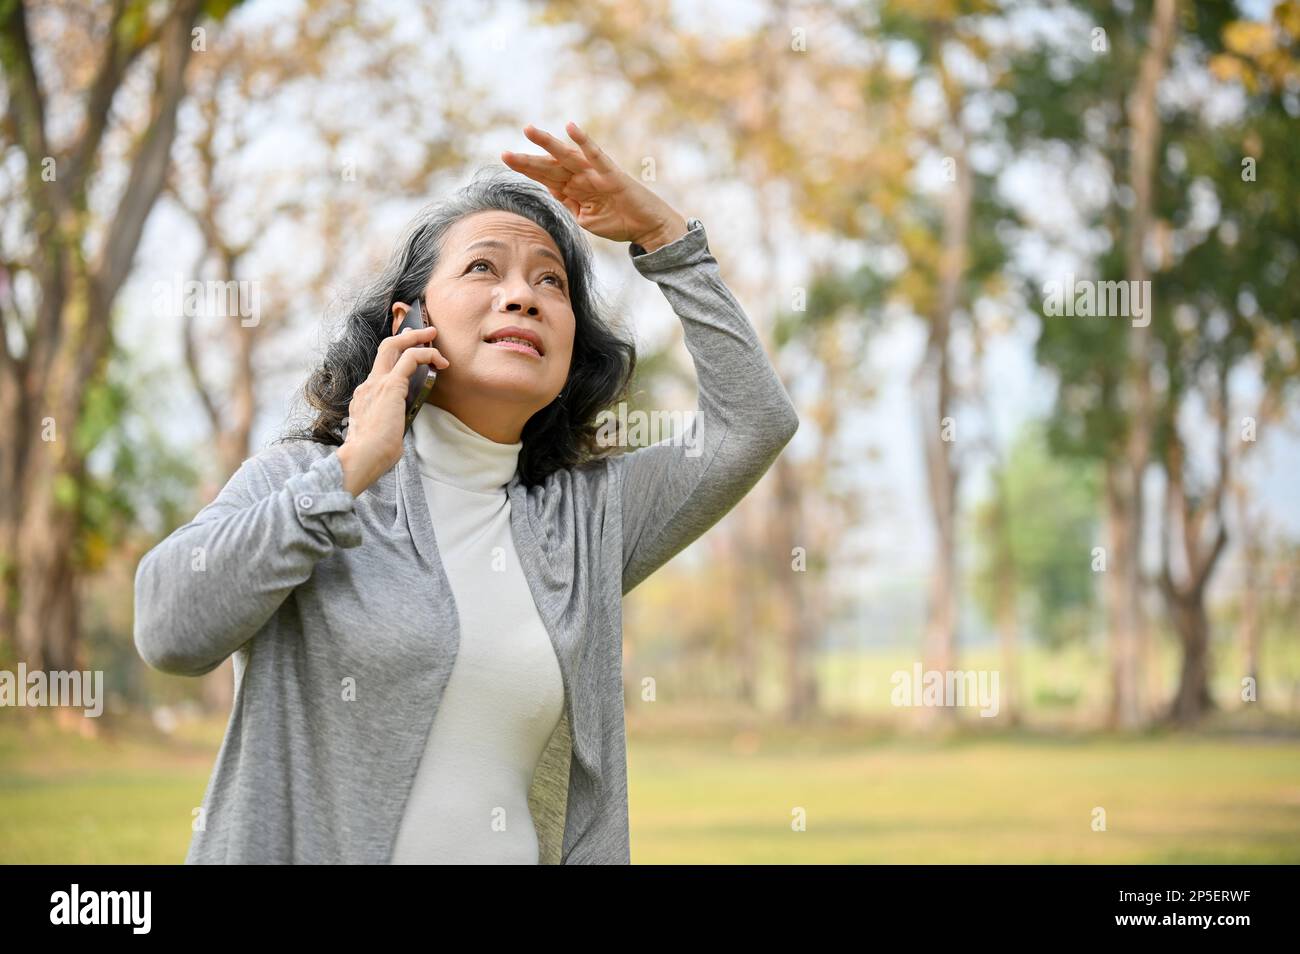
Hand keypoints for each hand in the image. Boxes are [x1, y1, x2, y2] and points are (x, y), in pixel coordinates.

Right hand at [336, 324, 448, 496]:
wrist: (361, 458)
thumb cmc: (372, 454)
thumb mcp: (383, 433)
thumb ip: (392, 422)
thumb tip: (402, 422)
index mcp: (365, 396)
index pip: (380, 368)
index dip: (396, 356)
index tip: (410, 351)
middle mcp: (368, 385)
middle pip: (384, 349)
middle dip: (405, 335)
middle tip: (424, 332)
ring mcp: (377, 383)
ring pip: (394, 347)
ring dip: (417, 339)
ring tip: (434, 337)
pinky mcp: (391, 386)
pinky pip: (410, 359)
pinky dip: (426, 354)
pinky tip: (439, 360)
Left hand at [502, 121, 687, 250]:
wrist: (646, 226)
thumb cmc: (618, 222)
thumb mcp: (585, 221)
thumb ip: (568, 209)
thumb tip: (551, 200)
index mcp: (573, 189)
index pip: (545, 177)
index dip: (526, 169)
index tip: (505, 160)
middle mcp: (580, 177)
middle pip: (549, 166)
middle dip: (527, 161)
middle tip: (505, 154)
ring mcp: (594, 173)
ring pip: (567, 156)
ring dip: (547, 143)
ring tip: (528, 131)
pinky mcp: (611, 173)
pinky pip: (595, 155)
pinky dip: (584, 141)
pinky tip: (571, 128)